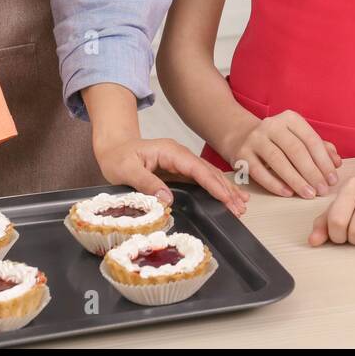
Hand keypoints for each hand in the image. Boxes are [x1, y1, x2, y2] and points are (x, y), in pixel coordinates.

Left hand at [94, 135, 248, 216]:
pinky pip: (201, 180)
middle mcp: (180, 155)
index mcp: (170, 151)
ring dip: (225, 190)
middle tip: (240, 207)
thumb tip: (168, 199)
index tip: (225, 198)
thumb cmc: (117, 157)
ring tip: (241, 204)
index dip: (212, 184)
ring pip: (208, 176)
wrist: (113, 148)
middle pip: (208, 172)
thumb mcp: (126, 170)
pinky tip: (227, 196)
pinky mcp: (180, 171)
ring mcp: (181, 162)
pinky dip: (216, 189)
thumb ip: (146, 183)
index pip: (196, 168)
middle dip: (225, 189)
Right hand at [219, 109, 340, 198]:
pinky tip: (287, 193)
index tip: (333, 179)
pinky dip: (274, 184)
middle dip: (312, 172)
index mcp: (289, 118)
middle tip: (322, 190)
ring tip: (308, 194)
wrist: (240, 135)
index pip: (311, 140)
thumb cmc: (277, 140)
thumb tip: (337, 163)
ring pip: (278, 160)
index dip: (324, 161)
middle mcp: (271, 125)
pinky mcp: (241, 154)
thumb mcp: (298, 138)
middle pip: (295, 150)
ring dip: (296, 180)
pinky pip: (259, 171)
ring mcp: (255, 139)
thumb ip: (319, 148)